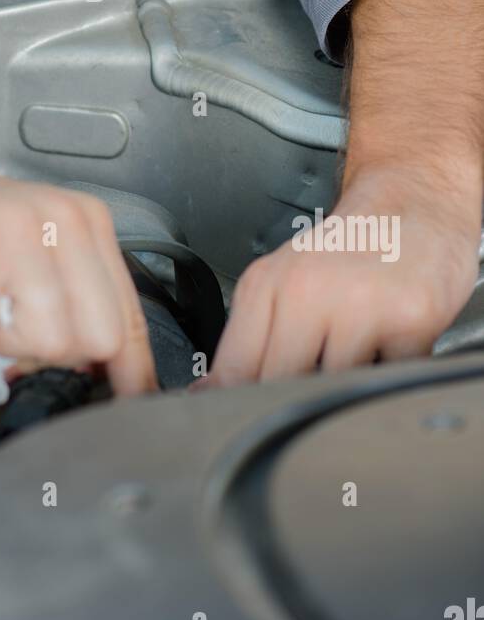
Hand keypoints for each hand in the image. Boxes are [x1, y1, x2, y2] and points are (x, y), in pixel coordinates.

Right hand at [0, 154, 156, 394]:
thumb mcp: (30, 246)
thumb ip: (72, 295)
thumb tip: (109, 368)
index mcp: (83, 219)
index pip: (127, 312)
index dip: (131, 369)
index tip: (131, 400)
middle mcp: (58, 219)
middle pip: (94, 338)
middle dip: (45, 350)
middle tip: (1, 319)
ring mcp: (14, 234)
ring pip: (40, 343)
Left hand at [206, 168, 480, 386]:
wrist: (413, 198)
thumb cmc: (351, 247)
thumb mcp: (285, 282)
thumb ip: (248, 341)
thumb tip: (206, 395)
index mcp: (266, 286)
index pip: (234, 371)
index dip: (235, 408)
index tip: (241, 421)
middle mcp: (307, 290)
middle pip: (279, 388)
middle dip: (292, 406)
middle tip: (308, 394)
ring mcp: (360, 303)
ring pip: (336, 391)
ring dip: (344, 393)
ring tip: (354, 358)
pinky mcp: (411, 317)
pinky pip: (392, 381)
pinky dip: (391, 377)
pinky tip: (389, 346)